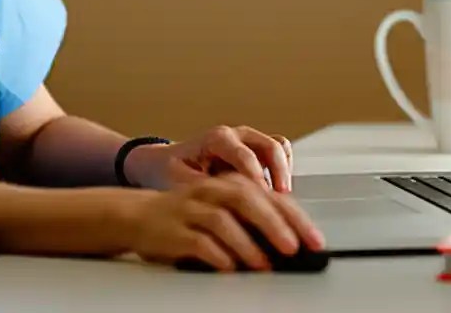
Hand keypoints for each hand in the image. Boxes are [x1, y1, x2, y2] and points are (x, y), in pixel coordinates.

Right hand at [121, 174, 324, 271]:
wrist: (136, 215)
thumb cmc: (188, 215)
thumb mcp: (222, 209)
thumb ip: (253, 218)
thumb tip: (292, 241)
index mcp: (229, 183)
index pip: (270, 196)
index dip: (295, 218)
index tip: (315, 241)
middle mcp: (211, 191)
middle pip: (247, 200)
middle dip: (274, 225)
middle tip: (293, 248)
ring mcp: (190, 209)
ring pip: (222, 220)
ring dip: (246, 244)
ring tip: (263, 264)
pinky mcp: (173, 229)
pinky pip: (197, 241)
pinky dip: (215, 254)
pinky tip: (229, 267)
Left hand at [125, 125, 293, 191]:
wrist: (166, 164)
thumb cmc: (170, 173)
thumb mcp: (178, 181)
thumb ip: (203, 190)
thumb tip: (224, 205)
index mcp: (216, 138)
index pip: (244, 155)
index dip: (256, 178)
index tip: (262, 199)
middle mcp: (236, 135)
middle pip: (269, 145)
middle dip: (279, 172)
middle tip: (281, 199)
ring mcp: (248, 140)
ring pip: (279, 146)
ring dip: (285, 171)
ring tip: (284, 199)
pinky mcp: (256, 151)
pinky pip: (280, 153)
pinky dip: (284, 170)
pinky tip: (279, 195)